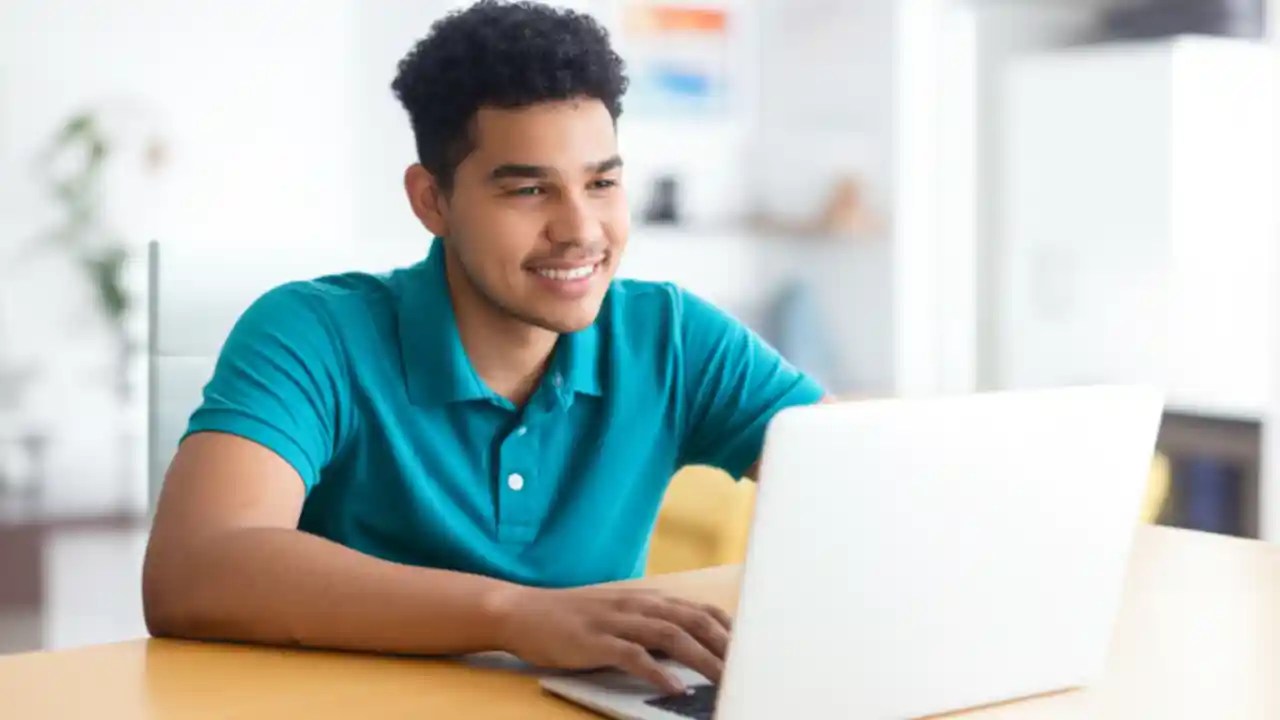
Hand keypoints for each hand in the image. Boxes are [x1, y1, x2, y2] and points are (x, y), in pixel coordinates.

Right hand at [491, 586, 732, 693]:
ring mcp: (616, 622)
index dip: (727, 627)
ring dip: (701, 658)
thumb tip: (685, 649)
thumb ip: (648, 626)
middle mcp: (636, 606)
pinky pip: (632, 655)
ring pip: (670, 635)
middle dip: (724, 644)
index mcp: (645, 600)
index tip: (752, 647)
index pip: (698, 609)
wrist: (522, 612)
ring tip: (723, 679)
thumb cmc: (572, 619)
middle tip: (750, 667)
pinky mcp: (595, 641)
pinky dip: (656, 671)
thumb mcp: (616, 615)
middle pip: (692, 621)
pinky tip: (673, 687)